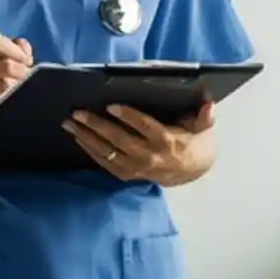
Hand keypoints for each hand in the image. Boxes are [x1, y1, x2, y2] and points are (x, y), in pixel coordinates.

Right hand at [0, 30, 33, 127]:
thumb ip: (16, 48)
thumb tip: (26, 56)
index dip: (16, 51)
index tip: (25, 60)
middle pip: (6, 67)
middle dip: (23, 73)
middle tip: (27, 78)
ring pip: (5, 87)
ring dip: (19, 89)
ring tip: (19, 90)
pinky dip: (9, 104)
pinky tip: (9, 102)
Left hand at [62, 102, 216, 185]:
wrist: (191, 170)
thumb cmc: (194, 141)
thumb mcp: (203, 127)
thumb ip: (204, 116)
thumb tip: (209, 104)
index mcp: (168, 140)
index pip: (145, 127)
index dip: (128, 116)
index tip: (111, 105)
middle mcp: (150, 156)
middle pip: (120, 140)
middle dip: (97, 125)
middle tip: (79, 112)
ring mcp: (137, 168)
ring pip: (108, 153)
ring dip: (87, 137)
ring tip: (70, 124)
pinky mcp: (128, 174)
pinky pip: (105, 163)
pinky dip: (90, 151)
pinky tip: (78, 138)